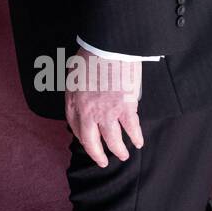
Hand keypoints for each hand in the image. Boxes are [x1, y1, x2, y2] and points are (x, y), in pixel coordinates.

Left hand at [63, 47, 143, 168]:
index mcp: (73, 103)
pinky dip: (136, 137)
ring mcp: (107, 112)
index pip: (76, 129)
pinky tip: (138, 142)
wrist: (107, 48)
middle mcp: (88, 112)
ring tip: (123, 155)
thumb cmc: (90, 57)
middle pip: (91, 142)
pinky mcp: (125, 108)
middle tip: (103, 162)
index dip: (83, 139)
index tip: (89, 143)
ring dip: (119, 150)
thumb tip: (79, 101)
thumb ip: (75, 92)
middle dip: (98, 155)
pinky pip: (131, 129)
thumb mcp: (72, 75)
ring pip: (113, 141)